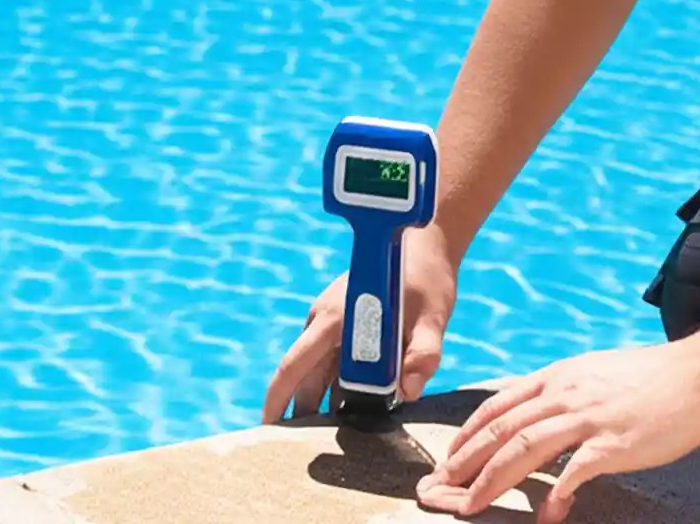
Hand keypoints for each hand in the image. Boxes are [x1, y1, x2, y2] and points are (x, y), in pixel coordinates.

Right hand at [261, 225, 458, 422]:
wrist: (427, 244)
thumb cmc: (427, 278)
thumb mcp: (434, 317)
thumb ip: (423, 355)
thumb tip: (408, 393)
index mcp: (336, 318)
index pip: (294, 364)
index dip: (277, 398)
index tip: (266, 429)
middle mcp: (326, 321)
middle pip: (307, 377)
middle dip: (304, 414)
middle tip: (305, 454)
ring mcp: (334, 323)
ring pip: (323, 373)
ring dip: (328, 403)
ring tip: (338, 440)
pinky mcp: (346, 326)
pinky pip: (338, 364)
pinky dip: (343, 388)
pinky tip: (359, 412)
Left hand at [415, 334, 699, 522]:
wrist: (697, 374)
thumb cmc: (649, 378)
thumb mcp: (593, 372)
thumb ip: (562, 393)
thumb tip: (536, 415)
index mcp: (557, 377)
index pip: (498, 405)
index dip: (467, 433)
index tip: (448, 457)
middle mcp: (564, 392)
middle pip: (501, 428)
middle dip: (465, 461)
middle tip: (440, 487)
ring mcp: (588, 416)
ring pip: (525, 447)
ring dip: (493, 479)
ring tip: (472, 506)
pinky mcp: (614, 441)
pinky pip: (576, 470)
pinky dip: (556, 494)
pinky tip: (547, 516)